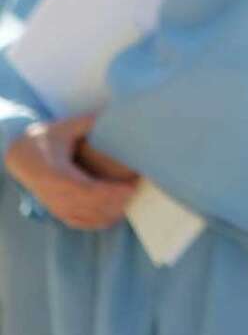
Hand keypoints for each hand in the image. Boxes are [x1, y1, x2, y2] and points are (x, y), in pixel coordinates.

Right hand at [4, 115, 137, 229]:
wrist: (22, 155)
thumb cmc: (47, 137)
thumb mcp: (66, 126)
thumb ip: (89, 121)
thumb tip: (117, 111)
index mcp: (56, 173)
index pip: (86, 190)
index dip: (110, 192)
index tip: (131, 187)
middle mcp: (55, 194)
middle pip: (90, 207)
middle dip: (116, 201)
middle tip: (138, 189)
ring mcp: (56, 205)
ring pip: (87, 217)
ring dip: (111, 211)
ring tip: (132, 197)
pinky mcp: (58, 211)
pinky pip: (81, 222)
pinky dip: (99, 221)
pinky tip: (117, 213)